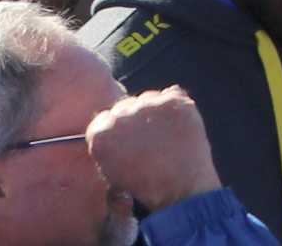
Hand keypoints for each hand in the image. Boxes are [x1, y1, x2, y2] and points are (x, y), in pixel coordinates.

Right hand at [85, 87, 221, 212]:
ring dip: (154, 110)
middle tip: (150, 135)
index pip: (104, 118)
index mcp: (100, 133)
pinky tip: (179, 122)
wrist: (180, 188)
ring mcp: (149, 105)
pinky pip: (173, 94)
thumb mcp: (111, 171)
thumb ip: (108, 146)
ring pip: (149, 98)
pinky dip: (176, 105)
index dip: (117, 128)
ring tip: (167, 132)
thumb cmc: (146, 186)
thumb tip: (114, 130)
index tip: (128, 137)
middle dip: (135, 118)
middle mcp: (121, 114)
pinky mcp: (174, 101)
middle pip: (125, 106)